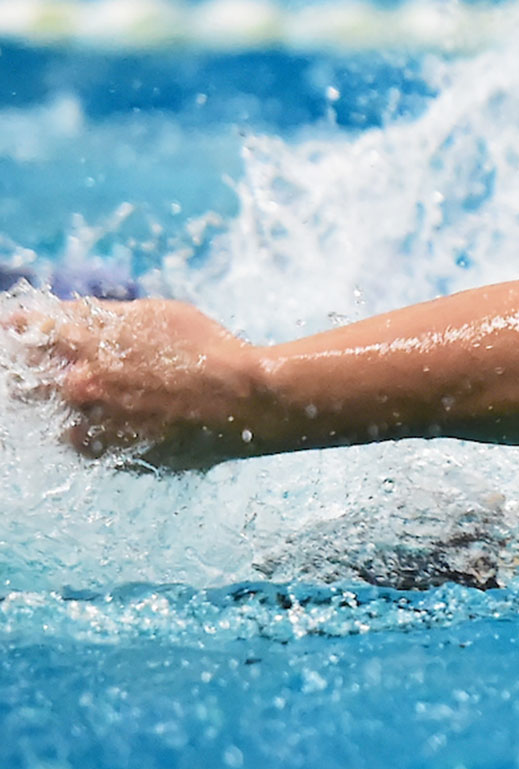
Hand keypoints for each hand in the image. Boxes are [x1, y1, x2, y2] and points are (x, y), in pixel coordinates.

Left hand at [4, 298, 266, 469]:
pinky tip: (115, 422)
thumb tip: (72, 314)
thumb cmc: (208, 350)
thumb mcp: (157, 315)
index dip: (18, 328)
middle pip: (30, 380)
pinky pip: (82, 444)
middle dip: (28, 373)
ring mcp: (94, 423)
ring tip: (100, 400)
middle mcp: (81, 385)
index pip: (33, 331)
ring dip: (64, 406)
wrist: (244, 400)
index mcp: (88, 343)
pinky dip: (89, 432)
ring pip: (54, 416)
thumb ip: (106, 316)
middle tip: (40, 370)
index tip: (11, 328)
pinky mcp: (111, 454)